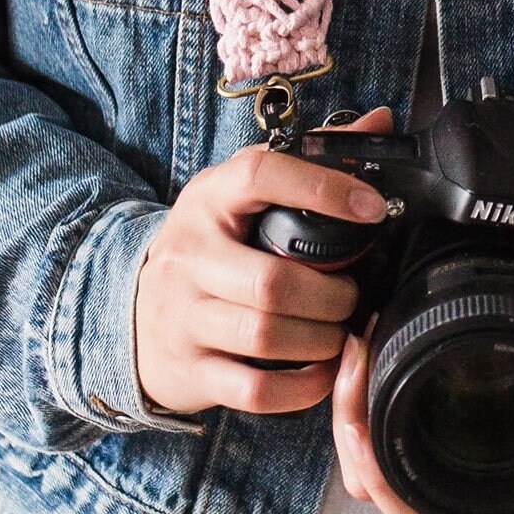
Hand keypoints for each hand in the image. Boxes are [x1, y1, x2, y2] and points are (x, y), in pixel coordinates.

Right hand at [132, 108, 393, 416]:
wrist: (132, 315)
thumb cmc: (208, 249)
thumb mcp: (243, 196)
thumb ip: (314, 159)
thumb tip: (381, 121)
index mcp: (208, 200)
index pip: (259, 175)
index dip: (322, 188)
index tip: (372, 208)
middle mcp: (189, 256)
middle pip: (272, 282)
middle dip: (331, 295)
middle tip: (351, 296)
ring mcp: (184, 317)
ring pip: (264, 336)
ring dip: (321, 339)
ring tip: (339, 332)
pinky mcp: (190, 370)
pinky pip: (254, 391)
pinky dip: (301, 388)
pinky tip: (321, 372)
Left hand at [331, 309, 513, 513]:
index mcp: (502, 502)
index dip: (378, 472)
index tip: (360, 415)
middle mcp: (466, 497)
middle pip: (375, 485)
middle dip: (350, 422)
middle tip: (356, 349)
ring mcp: (453, 475)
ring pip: (374, 464)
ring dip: (354, 412)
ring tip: (359, 347)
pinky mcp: (450, 446)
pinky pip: (391, 438)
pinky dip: (371, 406)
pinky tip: (373, 358)